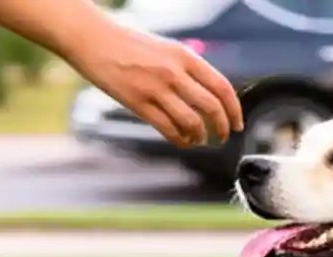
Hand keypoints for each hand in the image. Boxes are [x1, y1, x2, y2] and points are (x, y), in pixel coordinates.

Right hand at [65, 19, 243, 147]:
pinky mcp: (138, 103)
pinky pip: (168, 129)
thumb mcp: (166, 49)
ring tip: (199, 140)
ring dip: (200, 137)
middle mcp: (174, 72)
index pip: (221, 87)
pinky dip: (179, 140)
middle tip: (223, 137)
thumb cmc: (129, 45)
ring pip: (191, 123)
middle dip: (222, 127)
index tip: (237, 124)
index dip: (234, 110)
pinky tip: (181, 140)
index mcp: (185, 56)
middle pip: (211, 107)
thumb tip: (208, 95)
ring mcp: (156, 89)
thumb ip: (187, 69)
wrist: (95, 40)